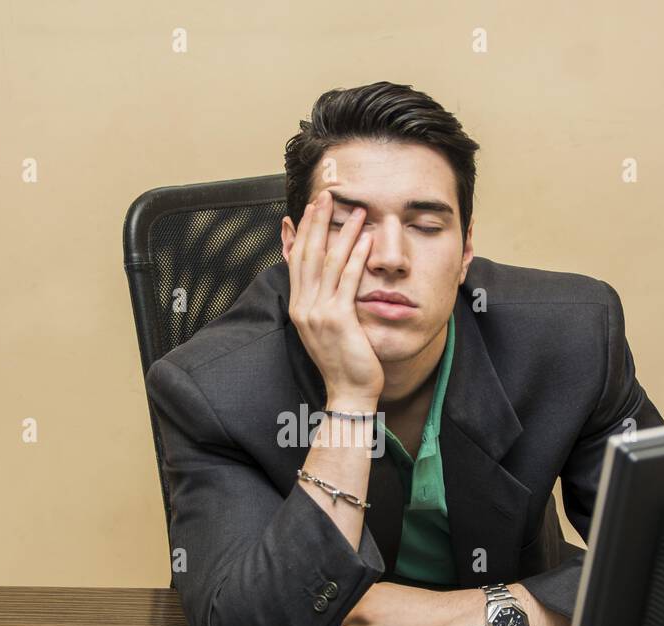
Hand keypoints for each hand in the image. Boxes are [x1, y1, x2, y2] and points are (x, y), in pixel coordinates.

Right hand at [285, 189, 382, 403]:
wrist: (348, 391)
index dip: (304, 230)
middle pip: (308, 253)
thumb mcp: (326, 327)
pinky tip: (366, 239)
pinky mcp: (338, 319)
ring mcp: (318, 313)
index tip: (313, 208)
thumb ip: (323, 300)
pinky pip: (347, 280)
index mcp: (298, 306)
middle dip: (318, 222)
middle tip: (328, 195)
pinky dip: (357, 256)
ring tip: (356, 210)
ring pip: (328, 262)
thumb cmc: (343, 361)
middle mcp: (303, 306)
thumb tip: (326, 279)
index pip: (297, 258)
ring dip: (343, 232)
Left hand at [332, 582, 482, 625]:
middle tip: (325, 625)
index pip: (330, 601)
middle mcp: (363, 612)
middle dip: (325, 623)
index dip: (322, 608)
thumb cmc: (421, 606)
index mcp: (366, 593)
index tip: (318, 610)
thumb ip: (364, 596)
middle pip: (326, 621)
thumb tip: (344, 602)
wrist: (445, 622)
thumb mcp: (388, 590)